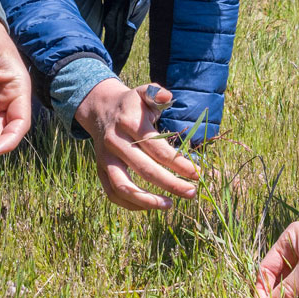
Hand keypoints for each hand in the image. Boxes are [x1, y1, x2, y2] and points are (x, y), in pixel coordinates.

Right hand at [74, 78, 200, 211]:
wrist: (100, 110)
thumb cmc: (132, 104)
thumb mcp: (143, 92)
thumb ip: (156, 93)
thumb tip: (168, 97)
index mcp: (129, 123)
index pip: (157, 149)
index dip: (179, 163)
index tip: (197, 173)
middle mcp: (115, 142)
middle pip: (144, 169)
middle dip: (171, 184)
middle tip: (191, 192)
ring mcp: (105, 158)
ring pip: (123, 187)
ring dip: (148, 200)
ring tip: (170, 205)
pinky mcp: (100, 170)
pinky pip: (113, 194)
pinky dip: (131, 204)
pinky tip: (151, 205)